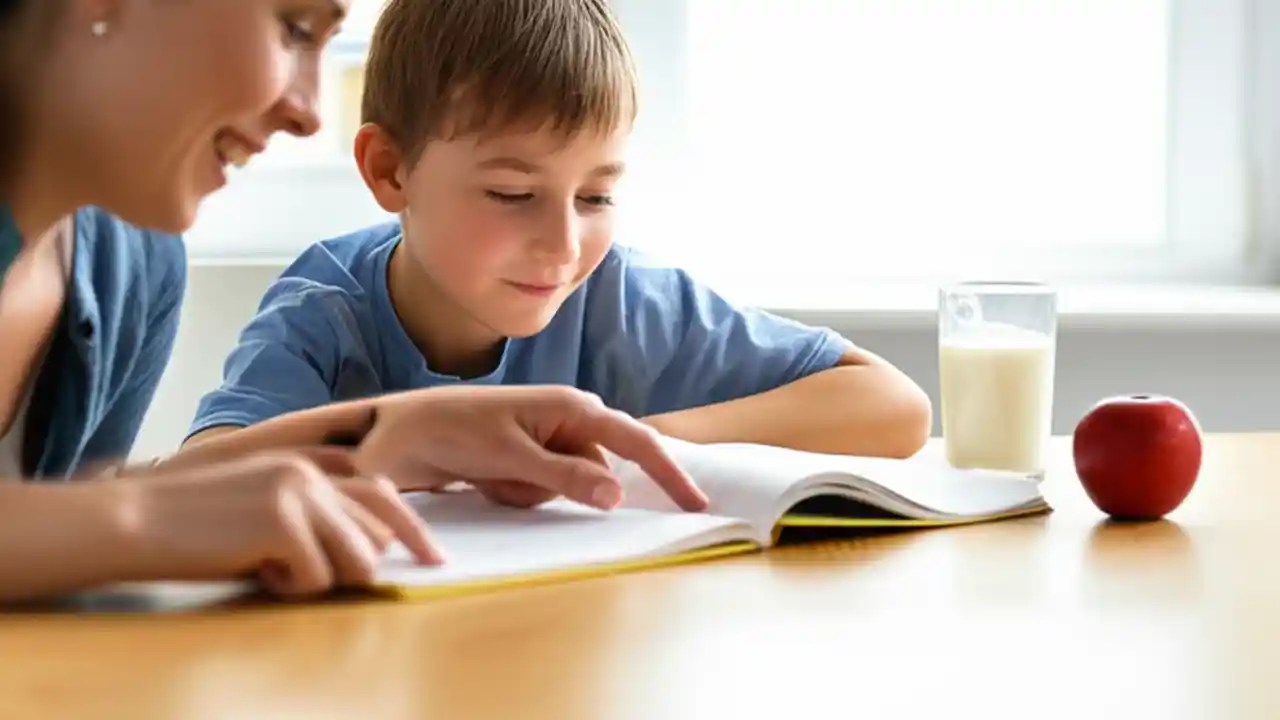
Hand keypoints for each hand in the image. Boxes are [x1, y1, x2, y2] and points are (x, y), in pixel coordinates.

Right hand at [121, 451, 442, 597]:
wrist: (136, 520)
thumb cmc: (197, 524)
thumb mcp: (265, 504)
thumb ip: (317, 515)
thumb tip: (371, 549)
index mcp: (311, 464)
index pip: (382, 496)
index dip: (412, 531)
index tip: (434, 558)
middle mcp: (314, 473)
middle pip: (378, 533)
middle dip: (356, 568)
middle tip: (313, 577)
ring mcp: (301, 495)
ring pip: (357, 561)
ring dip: (319, 580)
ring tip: (270, 567)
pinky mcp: (285, 524)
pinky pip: (317, 579)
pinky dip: (288, 588)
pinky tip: (253, 569)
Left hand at [355, 386, 708, 511]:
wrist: (402, 430)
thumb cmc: (454, 430)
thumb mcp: (510, 456)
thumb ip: (566, 476)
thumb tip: (617, 495)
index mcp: (572, 406)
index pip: (636, 442)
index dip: (669, 473)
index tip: (696, 504)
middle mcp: (568, 420)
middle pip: (596, 473)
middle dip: (556, 487)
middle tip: (507, 475)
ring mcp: (548, 441)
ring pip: (568, 489)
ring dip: (530, 492)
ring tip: (490, 474)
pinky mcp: (530, 460)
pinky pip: (542, 492)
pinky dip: (517, 494)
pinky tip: (486, 478)